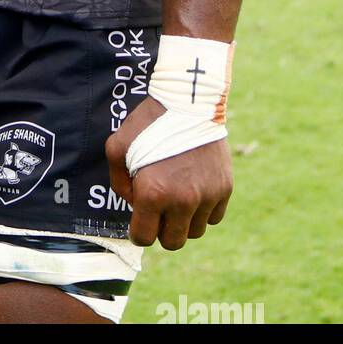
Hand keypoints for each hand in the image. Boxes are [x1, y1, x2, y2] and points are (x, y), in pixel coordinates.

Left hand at [105, 97, 232, 249]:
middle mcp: (183, 200)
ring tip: (176, 197)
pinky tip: (193, 190)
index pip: (144, 236)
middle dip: (161, 231)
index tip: (139, 222)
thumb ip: (119, 181)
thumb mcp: (117, 146)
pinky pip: (214, 217)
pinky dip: (203, 211)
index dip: (138, 231)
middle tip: (158, 211)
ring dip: (183, 221)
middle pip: (173, 242)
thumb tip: (133, 203)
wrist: (187, 101)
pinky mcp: (225, 189)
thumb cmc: (148, 122)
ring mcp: (207, 196)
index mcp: (153, 193)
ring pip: (195, 232)